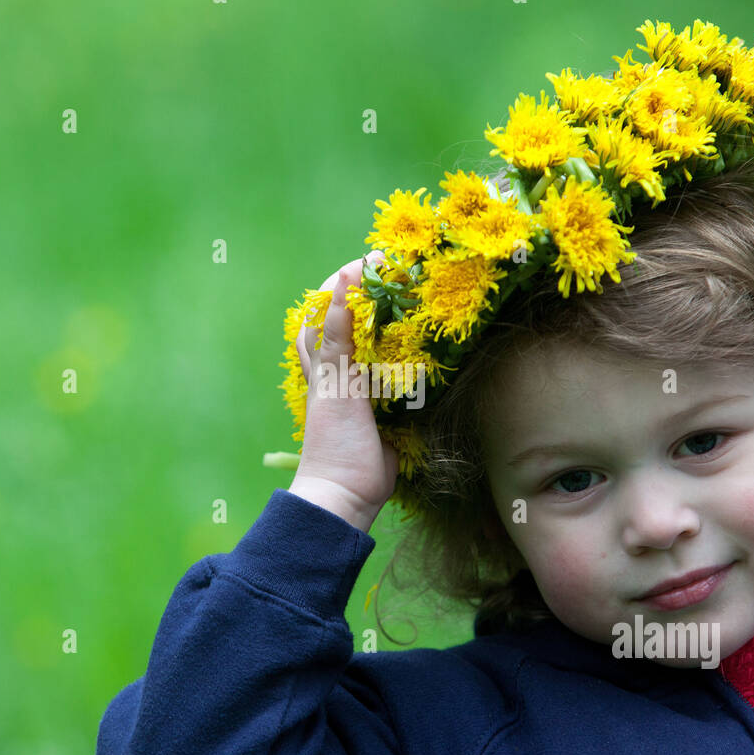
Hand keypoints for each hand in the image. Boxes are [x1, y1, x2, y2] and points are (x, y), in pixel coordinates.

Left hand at [287, 251, 400, 532]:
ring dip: (398, 327)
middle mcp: (341, 372)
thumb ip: (338, 336)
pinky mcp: (387, 412)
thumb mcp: (335, 381)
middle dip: (376, 299)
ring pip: (380, 348)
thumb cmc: (334, 437)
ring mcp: (365, 392)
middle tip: (406, 276)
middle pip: (354, 324)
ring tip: (421, 302)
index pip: (326, 309)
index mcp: (321, 362)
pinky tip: (432, 348)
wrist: (347, 492)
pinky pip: (401, 379)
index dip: (345, 283)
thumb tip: (342, 283)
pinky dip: (414, 362)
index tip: (375, 262)